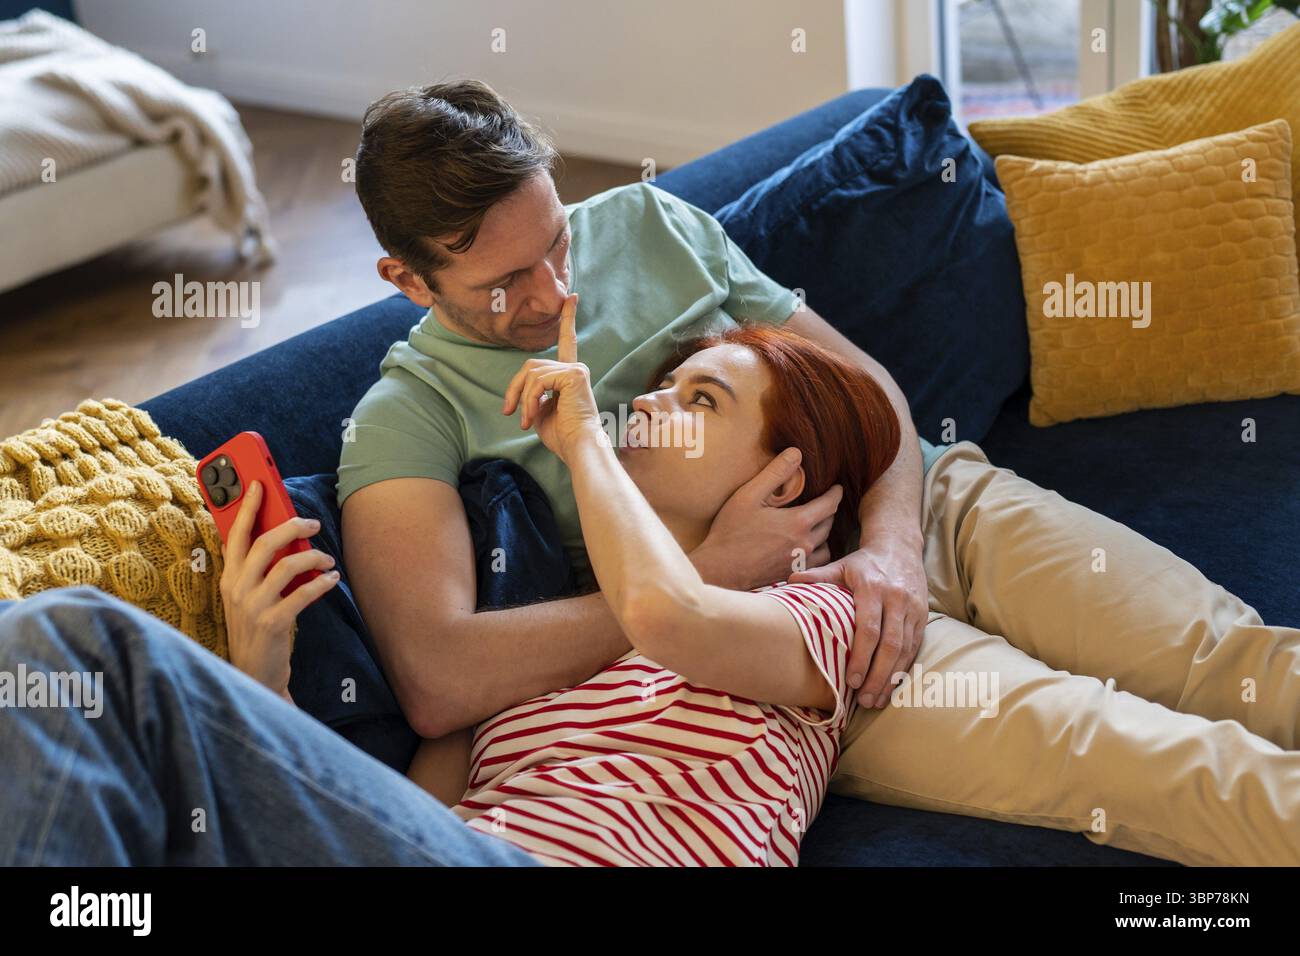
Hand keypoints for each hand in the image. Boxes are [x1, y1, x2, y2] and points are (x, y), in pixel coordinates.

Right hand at [219, 480, 339, 699]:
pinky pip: (303, 593)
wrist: (254, 675)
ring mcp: (253, 606)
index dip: (249, 508)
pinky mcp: (273, 623)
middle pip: (265, 543)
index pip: (235, 535)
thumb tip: (270, 535)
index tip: (260, 484)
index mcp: (228, 578)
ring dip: (314, 557)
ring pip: (288, 565)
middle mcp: (237, 588)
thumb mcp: (244, 597)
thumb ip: (252, 569)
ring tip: (327, 559)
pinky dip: (322, 582)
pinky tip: (332, 579)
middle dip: (293, 526)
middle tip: (313, 523)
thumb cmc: (254, 629)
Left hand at [502, 293, 606, 461]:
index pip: (567, 340)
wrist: (578, 447)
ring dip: (522, 399)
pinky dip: (528, 400)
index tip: (571, 296)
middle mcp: (576, 367)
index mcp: (570, 374)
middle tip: (509, 412)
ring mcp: (576, 369)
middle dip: (514, 388)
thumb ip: (533, 393)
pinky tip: (531, 417)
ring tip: (524, 420)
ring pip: (531, 373)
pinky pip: (538, 381)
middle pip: (530, 365)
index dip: (568, 317)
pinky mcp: (574, 374)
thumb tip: (523, 389)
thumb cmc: (562, 435)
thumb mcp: (540, 410)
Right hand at [690, 447, 842, 588]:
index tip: (836, 487)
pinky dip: (817, 552)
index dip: (835, 493)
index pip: (830, 504)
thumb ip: (775, 473)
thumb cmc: (731, 531)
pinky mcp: (793, 574)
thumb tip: (796, 453)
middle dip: (829, 510)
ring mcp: (801, 562)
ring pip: (826, 545)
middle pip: (830, 523)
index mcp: (798, 522)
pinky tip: (805, 546)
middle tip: (824, 502)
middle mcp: (805, 544)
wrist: (720, 570)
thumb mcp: (749, 495)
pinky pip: (817, 563)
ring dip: (824, 533)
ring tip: (816, 524)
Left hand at [789, 533, 926, 708]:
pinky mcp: (923, 616)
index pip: (869, 628)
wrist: (900, 546)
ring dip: (892, 678)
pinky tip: (892, 686)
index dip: (862, 657)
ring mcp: (913, 609)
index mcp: (873, 588)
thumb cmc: (864, 562)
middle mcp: (897, 599)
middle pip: (890, 645)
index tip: (851, 680)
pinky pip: (916, 647)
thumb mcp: (841, 565)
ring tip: (876, 700)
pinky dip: (904, 669)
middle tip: (864, 700)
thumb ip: (818, 576)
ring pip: (906, 650)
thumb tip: (789, 582)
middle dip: (878, 675)